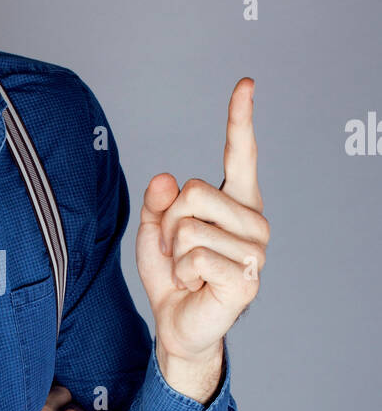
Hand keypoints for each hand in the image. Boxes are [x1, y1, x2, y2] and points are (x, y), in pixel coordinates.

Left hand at [135, 77, 268, 363]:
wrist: (178, 326)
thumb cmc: (173, 276)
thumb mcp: (156, 230)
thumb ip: (158, 201)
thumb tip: (165, 179)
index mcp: (236, 203)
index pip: (241, 154)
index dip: (241, 119)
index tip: (245, 84)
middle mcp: (253, 222)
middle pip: (193, 191)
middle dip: (169, 223)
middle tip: (178, 253)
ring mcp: (255, 251)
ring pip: (189, 226)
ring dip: (174, 253)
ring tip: (188, 273)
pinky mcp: (246, 278)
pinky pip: (193, 257)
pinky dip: (182, 275)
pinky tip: (196, 287)